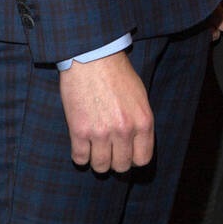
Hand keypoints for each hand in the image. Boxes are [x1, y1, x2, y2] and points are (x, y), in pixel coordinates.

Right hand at [59, 50, 153, 173]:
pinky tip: (81, 142)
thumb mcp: (140, 96)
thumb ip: (140, 122)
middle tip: (109, 149)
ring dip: (97, 159)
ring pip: (101, 167)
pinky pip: (80, 159)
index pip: (143, 159)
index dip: (133, 158)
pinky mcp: (79, 131)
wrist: (92, 56)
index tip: (126, 152)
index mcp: (143, 121)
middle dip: (115, 160)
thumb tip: (136, 145)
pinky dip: (80, 154)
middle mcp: (124, 130)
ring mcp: (101, 133)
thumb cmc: (117, 73)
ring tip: (94, 146)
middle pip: (122, 166)